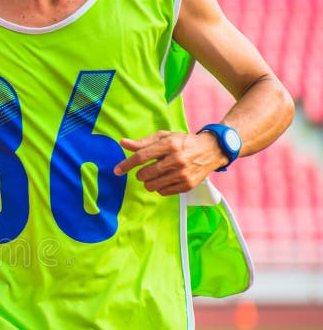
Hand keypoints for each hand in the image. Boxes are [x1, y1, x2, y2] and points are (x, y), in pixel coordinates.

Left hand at [114, 131, 228, 195]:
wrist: (211, 150)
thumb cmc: (183, 142)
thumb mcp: (164, 137)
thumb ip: (143, 142)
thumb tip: (123, 143)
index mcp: (169, 144)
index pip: (141, 157)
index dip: (126, 164)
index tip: (117, 170)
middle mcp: (177, 159)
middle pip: (145, 174)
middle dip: (140, 174)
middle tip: (146, 170)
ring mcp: (183, 173)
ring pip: (152, 186)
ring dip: (149, 182)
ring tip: (155, 175)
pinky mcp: (187, 185)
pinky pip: (163, 192)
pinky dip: (160, 187)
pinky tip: (166, 179)